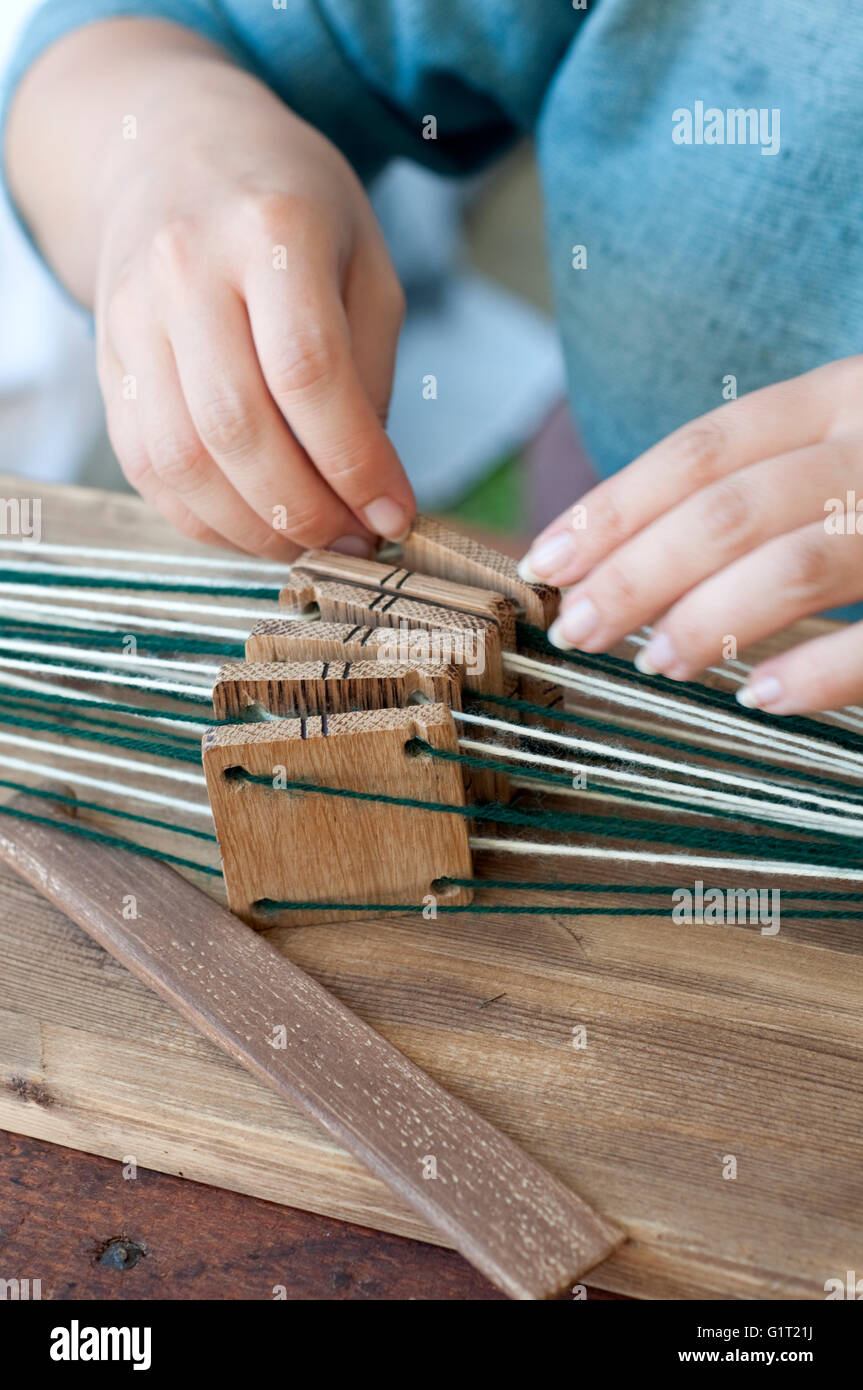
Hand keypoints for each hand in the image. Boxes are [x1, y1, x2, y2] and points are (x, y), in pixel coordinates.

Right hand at [9, 22, 412, 557]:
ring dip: (251, 529)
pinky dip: (202, 518)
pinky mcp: (107, 360)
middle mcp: (186, 268)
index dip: (354, 463)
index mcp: (271, 229)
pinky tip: (252, 527)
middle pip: (237, 426)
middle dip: (305, 511)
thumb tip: (366, 487)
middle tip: (353, 541)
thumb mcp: (364, 261)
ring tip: (307, 542)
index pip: (308, 371)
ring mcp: (133, 315)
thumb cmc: (290, 209)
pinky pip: (145, 466)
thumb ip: (370, 370)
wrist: (171, 148)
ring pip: (181, 459)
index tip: (394, 516)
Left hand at [518, 356, 862, 714]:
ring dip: (709, 617)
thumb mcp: (852, 441)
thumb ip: (770, 478)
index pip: (705, 447)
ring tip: (652, 663)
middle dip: (637, 571)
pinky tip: (760, 698)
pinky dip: (822, 669)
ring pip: (800, 559)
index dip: (615, 504)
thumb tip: (632, 549)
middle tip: (575, 628)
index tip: (546, 558)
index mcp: (848, 394)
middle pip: (731, 506)